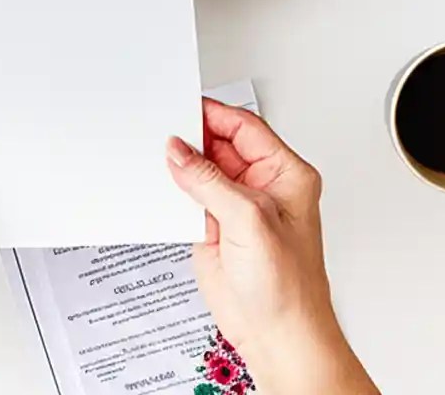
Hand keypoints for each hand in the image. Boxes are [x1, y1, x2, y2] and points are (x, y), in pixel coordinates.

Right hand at [167, 99, 377, 394]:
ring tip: (155, 160)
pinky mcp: (212, 229)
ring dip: (178, 167)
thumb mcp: (250, 220)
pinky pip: (186, 200)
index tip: (181, 109)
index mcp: (284, 174)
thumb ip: (210, 181)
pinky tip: (158, 189)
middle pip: (218, 145)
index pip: (244, 127)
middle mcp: (260, 187)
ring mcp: (234, 208)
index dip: (212, 115)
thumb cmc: (290, 287)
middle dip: (190, 139)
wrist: (277, 335)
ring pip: (199, 172)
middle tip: (161, 133)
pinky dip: (170, 193)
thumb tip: (180, 152)